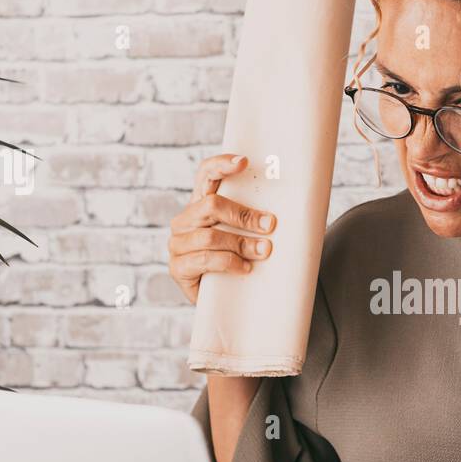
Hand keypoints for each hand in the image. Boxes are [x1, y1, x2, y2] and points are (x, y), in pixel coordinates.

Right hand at [167, 154, 275, 303]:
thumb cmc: (237, 260)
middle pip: (211, 205)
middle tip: (270, 224)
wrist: (223, 299)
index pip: (205, 175)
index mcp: (201, 204)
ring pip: (210, 236)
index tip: (244, 162)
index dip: (221, 165)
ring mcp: (178, 244)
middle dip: (244, 215)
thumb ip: (254, 221)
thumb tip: (282, 214)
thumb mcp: (244, 235)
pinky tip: (245, 268)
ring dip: (241, 243)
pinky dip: (229, 263)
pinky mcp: (178, 268)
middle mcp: (185, 220)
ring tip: (263, 251)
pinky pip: (204, 260)